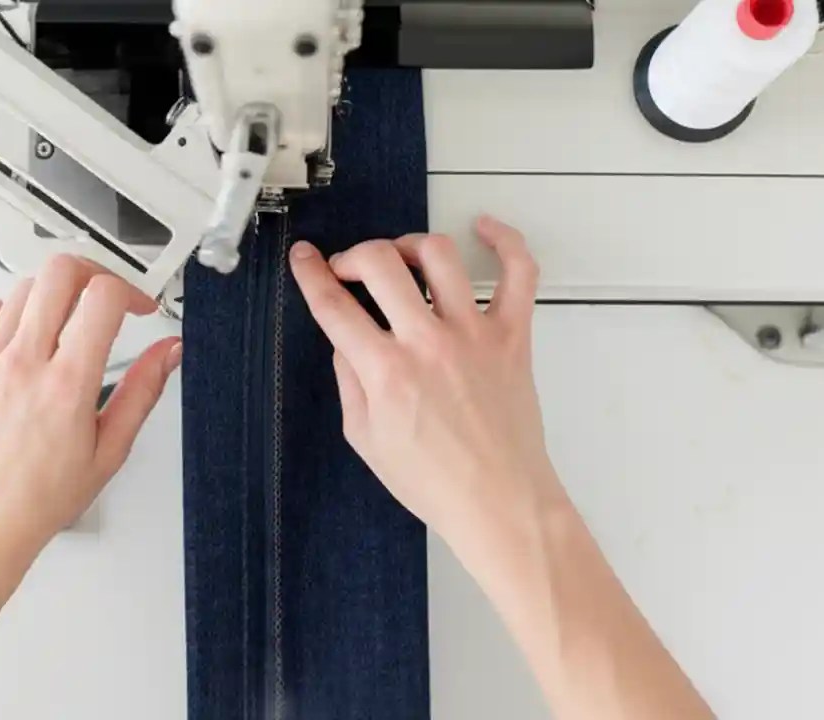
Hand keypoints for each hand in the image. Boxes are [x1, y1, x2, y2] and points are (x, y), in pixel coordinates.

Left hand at [0, 255, 181, 576]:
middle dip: (93, 273)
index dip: (131, 290)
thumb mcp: (108, 452)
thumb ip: (142, 392)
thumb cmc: (38, 500)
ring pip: (24, 288)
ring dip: (54, 297)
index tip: (138, 306)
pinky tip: (24, 340)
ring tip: (64, 327)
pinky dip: (12, 314)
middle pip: (60, 272)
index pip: (103, 298)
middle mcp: (23, 366)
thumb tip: (168, 352)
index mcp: (66, 386)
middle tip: (104, 295)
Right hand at [288, 215, 556, 545]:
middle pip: (379, 262)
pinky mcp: (512, 336)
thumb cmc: (434, 481)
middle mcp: (427, 343)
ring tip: (402, 259)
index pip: (333, 305)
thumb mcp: (365, 438)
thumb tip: (344, 339)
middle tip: (350, 269)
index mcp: (384, 372)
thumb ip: (349, 380)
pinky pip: (518, 273)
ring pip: (438, 254)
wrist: (498, 502)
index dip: (310, 273)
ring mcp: (473, 334)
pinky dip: (504, 241)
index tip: (304, 258)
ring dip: (410, 244)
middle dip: (353, 255)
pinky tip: (485, 229)